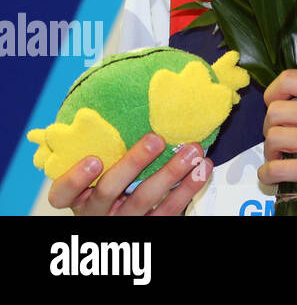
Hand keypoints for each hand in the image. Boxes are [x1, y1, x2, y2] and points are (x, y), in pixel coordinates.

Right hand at [49, 133, 210, 215]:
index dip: (74, 179)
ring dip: (171, 172)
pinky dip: (188, 188)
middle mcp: (97, 212)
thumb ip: (104, 151)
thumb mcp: (96, 177)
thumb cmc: (111, 186)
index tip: (93, 160)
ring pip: (144, 199)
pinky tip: (202, 169)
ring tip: (192, 150)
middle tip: (156, 139)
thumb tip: (119, 102)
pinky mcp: (149, 227)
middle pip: (109, 189)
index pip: (62, 194)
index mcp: (79, 197)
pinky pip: (169, 210)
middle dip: (133, 163)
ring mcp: (124, 222)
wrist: (124, 220)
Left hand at [260, 69, 296, 214]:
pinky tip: (275, 178)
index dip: (273, 93)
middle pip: (277, 110)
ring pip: (274, 137)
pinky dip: (268, 175)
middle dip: (270, 127)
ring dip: (269, 151)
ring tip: (279, 159)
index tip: (274, 105)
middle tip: (279, 139)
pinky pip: (278, 169)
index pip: (292, 79)